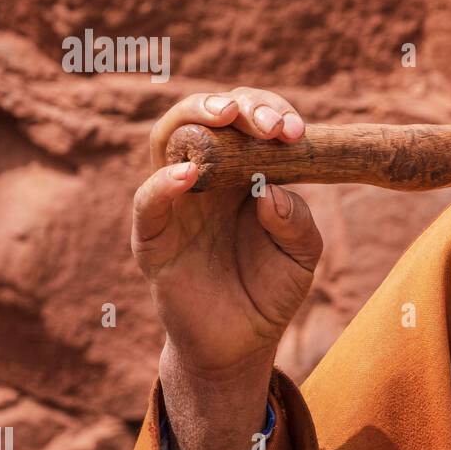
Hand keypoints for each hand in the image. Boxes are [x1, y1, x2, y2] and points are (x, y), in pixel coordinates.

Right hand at [132, 87, 322, 449]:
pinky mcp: (153, 238)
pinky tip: (190, 174)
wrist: (242, 343)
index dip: (269, 112)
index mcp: (243, 171)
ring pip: (167, 141)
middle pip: (204, 117)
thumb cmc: (271, 289)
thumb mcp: (302, 254)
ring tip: (225, 115)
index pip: (247, 121)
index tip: (296, 130)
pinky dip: (163, 182)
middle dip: (235, 105)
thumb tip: (271, 192)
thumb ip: (296, 222)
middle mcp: (206, 177)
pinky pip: (148, 202)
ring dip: (194, 120)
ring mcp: (176, 203)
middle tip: (266, 121)